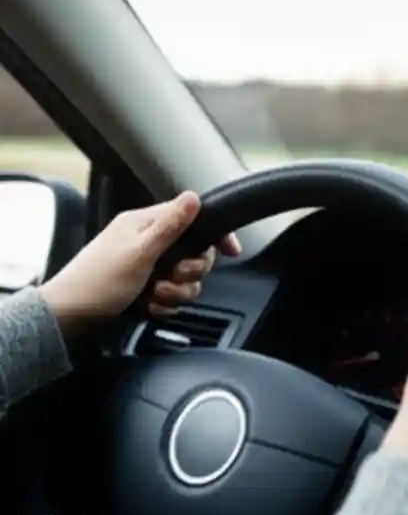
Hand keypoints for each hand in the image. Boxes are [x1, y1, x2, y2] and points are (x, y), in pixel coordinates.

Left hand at [38, 191, 240, 337]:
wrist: (69, 318)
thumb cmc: (97, 283)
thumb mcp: (140, 252)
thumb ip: (170, 226)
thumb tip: (193, 197)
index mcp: (144, 225)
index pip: (191, 219)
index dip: (213, 235)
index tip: (230, 251)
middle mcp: (147, 243)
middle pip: (194, 253)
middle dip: (190, 271)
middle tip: (173, 277)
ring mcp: (146, 266)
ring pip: (185, 278)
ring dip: (176, 291)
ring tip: (155, 296)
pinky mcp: (144, 288)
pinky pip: (171, 295)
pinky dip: (164, 304)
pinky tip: (149, 306)